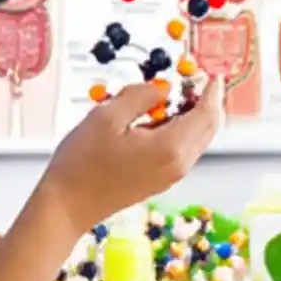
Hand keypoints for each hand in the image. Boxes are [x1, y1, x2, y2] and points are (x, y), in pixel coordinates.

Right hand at [42, 74, 224, 234]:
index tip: (213, 74)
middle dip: (207, 102)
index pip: (207, 115)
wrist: (66, 206)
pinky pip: (183, 151)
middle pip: (209, 129)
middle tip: (195, 80)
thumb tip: (165, 87)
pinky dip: (182, 130)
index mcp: (170, 147)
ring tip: (175, 95)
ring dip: (194, 116)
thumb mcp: (107, 116)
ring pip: (198, 140)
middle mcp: (178, 165)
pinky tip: (160, 118)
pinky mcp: (161, 181)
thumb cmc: (82, 163)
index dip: (213, 92)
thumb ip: (141, 96)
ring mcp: (171, 176)